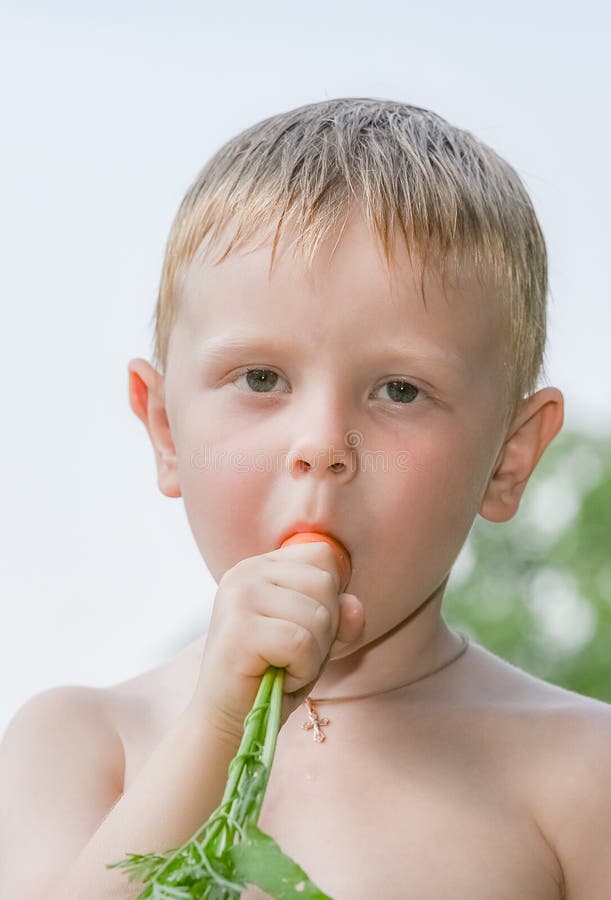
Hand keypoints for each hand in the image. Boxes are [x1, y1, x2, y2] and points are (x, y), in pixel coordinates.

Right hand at [189, 541, 364, 739]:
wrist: (229, 721)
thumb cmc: (274, 675)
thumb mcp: (318, 639)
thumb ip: (341, 618)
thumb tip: (354, 605)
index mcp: (261, 566)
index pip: (323, 555)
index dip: (331, 596)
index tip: (304, 628)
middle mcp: (246, 573)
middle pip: (324, 582)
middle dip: (325, 630)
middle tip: (293, 655)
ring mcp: (240, 597)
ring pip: (318, 615)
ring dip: (314, 655)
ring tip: (284, 667)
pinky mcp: (240, 629)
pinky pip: (302, 643)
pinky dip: (302, 670)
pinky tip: (280, 678)